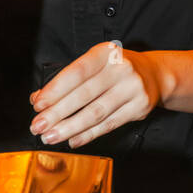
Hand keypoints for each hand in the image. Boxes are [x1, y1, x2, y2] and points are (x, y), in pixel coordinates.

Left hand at [29, 40, 159, 147]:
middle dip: (57, 113)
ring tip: (51, 136)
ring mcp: (132, 88)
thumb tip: (38, 99)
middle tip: (38, 126)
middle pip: (84, 95)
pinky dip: (88, 135)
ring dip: (69, 128)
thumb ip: (68, 79)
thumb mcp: (94, 64)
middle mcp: (121, 68)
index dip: (55, 90)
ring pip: (95, 113)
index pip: (76, 72)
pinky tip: (73, 140)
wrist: (154, 74)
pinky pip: (109, 125)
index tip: (37, 105)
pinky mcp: (139, 107)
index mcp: (106, 53)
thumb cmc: (116, 69)